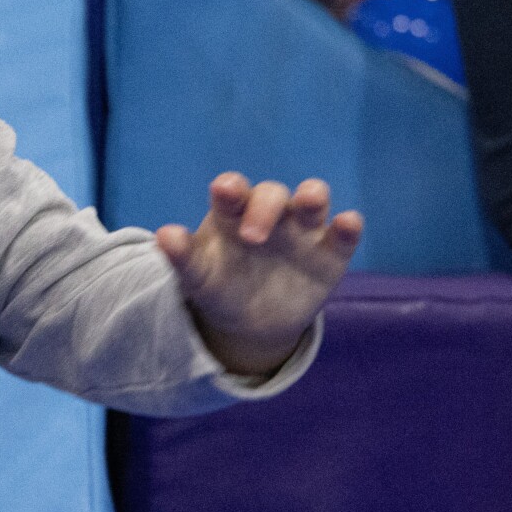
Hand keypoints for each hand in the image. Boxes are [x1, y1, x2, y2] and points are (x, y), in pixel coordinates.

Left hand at [157, 173, 362, 377]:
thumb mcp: (199, 278)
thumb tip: (163, 236)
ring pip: (313, 200)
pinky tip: (348, 223)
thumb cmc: (220, 286)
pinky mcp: (331, 252)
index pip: (233, 192)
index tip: (224, 190)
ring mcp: (303, 230)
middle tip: (251, 237)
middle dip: (264, 207)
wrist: (251, 322)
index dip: (230, 189)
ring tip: (310, 201)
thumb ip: (183, 258)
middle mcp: (271, 214)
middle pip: (272, 194)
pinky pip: (343, 235)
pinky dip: (348, 226)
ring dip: (313, 196)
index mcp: (234, 214)